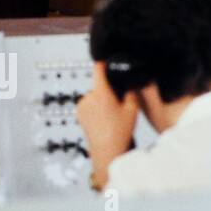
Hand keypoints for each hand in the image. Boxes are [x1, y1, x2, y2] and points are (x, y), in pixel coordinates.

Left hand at [76, 62, 140, 189]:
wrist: (106, 152)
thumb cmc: (118, 133)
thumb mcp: (132, 110)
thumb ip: (131, 94)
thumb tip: (128, 86)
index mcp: (101, 93)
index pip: (98, 71)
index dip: (102, 64)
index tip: (104, 59)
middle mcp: (88, 98)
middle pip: (99, 87)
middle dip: (108, 92)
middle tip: (118, 107)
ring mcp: (81, 106)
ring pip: (94, 97)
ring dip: (101, 102)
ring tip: (110, 117)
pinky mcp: (79, 114)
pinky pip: (89, 105)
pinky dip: (95, 109)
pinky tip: (103, 120)